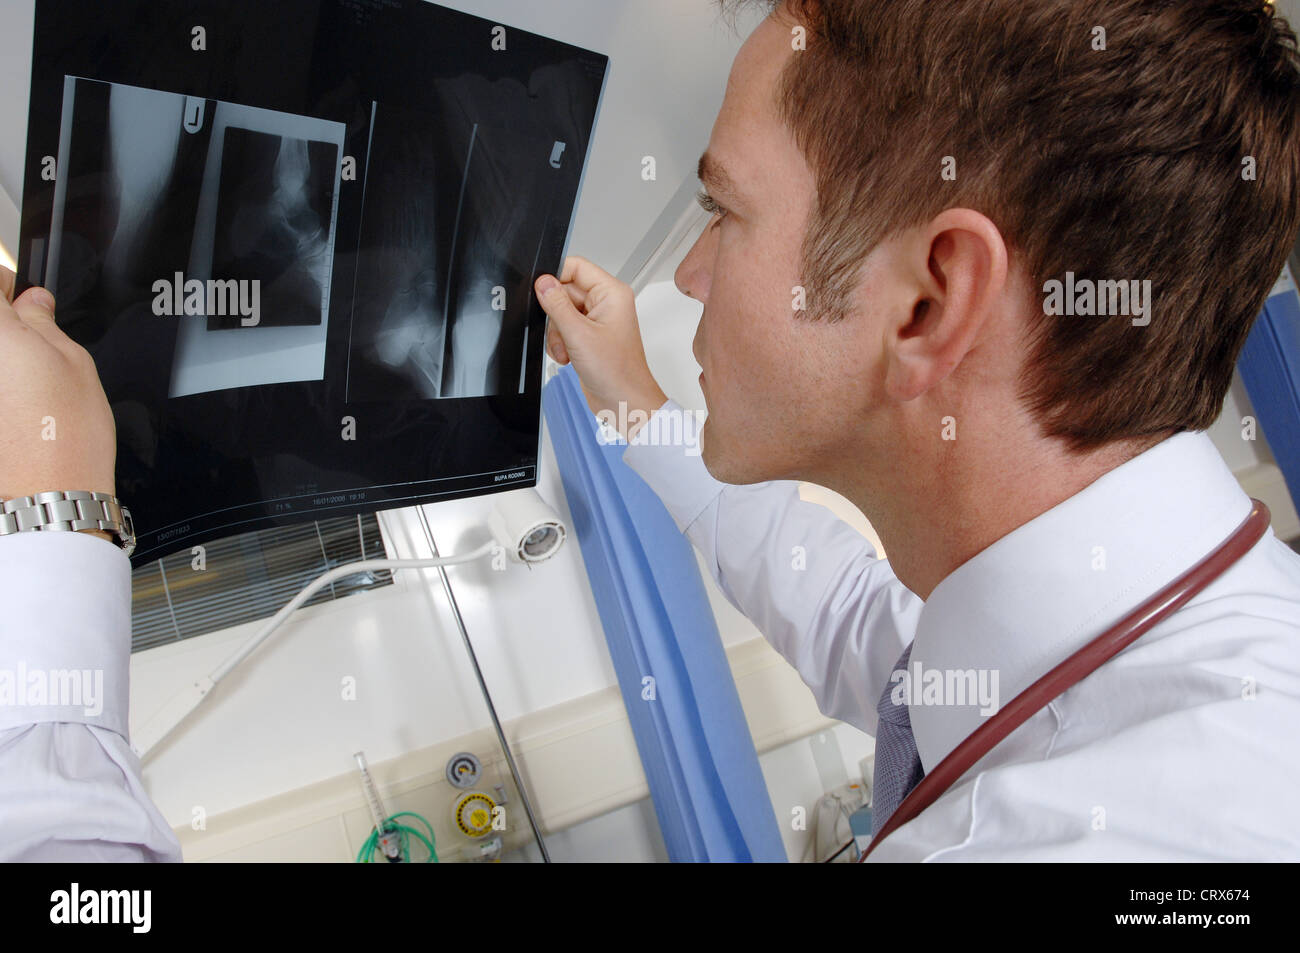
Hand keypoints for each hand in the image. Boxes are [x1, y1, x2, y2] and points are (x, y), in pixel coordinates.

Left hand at [0, 268, 116, 512]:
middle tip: (30, 347)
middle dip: (5, 331)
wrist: (45, 495)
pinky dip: (3, 396)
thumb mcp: (74, 363)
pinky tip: (12, 414)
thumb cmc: (65, 436)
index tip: (23, 301)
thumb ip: (43, 323)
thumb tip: (31, 304)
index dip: (7, 286)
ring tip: (22, 389)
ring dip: (4, 370)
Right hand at [535, 256, 667, 438]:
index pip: (576, 266)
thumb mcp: (579, 334)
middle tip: (560, 331)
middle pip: (564, 291)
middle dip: (555, 315)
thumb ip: (557, 305)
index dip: (555, 277)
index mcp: (611, 293)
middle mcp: (605, 303)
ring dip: (556, 333)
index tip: (541, 292)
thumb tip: (542, 283)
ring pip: (560, 312)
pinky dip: (559, 343)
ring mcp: (596, 320)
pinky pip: (563, 329)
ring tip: (566, 349)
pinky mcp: (588, 336)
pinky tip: (567, 356)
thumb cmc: (617, 372)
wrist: (623, 402)